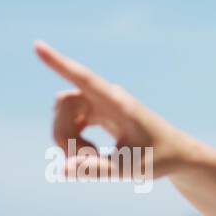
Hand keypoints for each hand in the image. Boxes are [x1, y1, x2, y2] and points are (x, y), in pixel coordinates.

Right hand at [34, 40, 200, 178]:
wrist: (178, 155)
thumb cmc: (160, 159)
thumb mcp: (130, 168)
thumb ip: (96, 169)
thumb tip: (62, 169)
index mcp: (118, 104)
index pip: (84, 79)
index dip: (59, 64)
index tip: (38, 46)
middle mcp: (107, 98)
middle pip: (63, 104)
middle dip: (63, 134)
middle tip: (82, 161)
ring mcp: (100, 104)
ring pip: (63, 113)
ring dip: (68, 139)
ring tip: (92, 159)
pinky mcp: (97, 114)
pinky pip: (69, 121)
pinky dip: (73, 141)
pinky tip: (91, 154)